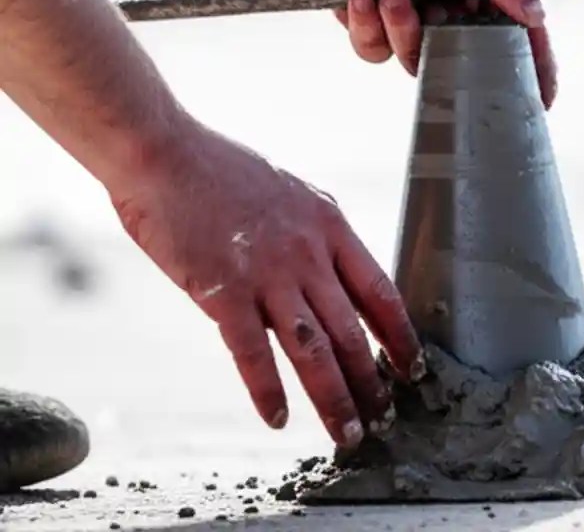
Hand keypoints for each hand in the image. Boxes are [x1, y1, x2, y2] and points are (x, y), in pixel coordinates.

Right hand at [108, 120, 421, 447]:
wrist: (165, 152)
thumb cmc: (223, 173)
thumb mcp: (293, 197)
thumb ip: (317, 240)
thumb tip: (338, 283)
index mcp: (331, 227)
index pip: (380, 293)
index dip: (401, 337)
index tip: (414, 370)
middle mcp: (308, 254)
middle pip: (353, 333)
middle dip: (373, 383)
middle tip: (386, 420)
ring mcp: (267, 274)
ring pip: (314, 351)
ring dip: (335, 399)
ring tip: (348, 435)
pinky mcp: (222, 291)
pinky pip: (253, 353)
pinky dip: (267, 391)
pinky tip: (277, 419)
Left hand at [293, 0, 557, 107]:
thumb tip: (536, 16)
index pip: (514, 37)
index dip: (531, 68)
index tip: (542, 99)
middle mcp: (446, 8)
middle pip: (463, 61)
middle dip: (451, 53)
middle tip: (441, 23)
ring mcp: (407, 18)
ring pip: (413, 59)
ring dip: (403, 31)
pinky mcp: (366, 20)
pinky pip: (373, 50)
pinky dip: (367, 27)